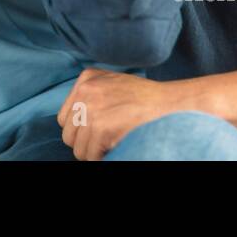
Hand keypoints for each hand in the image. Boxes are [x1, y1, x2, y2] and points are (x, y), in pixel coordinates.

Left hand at [58, 67, 183, 160]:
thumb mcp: (113, 83)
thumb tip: (75, 121)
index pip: (65, 117)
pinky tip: (117, 146)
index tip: (96, 134)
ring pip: (78, 148)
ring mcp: (91, 108)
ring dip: (94, 152)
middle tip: (106, 142)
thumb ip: (93, 94)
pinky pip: (91, 155)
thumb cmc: (146, 98)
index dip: (81, 130)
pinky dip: (102, 157)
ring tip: (112, 144)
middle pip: (69, 134)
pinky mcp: (100, 127)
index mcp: (87, 79)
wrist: (171, 104)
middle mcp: (85, 91)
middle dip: (85, 143)